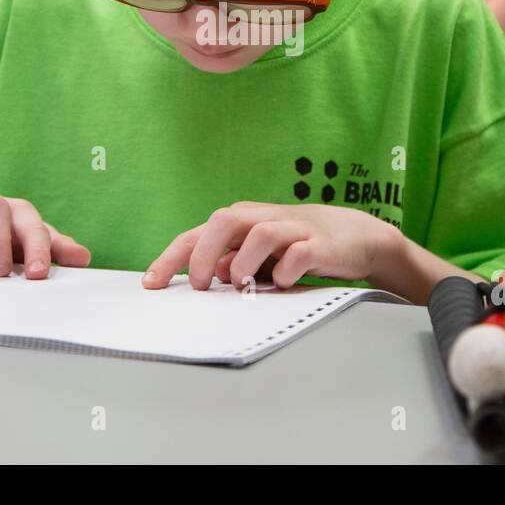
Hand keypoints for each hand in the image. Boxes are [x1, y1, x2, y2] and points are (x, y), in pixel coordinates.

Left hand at [142, 201, 400, 290]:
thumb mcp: (256, 256)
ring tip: (243, 283)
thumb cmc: (295, 245)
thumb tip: (211, 275)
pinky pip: (299, 254)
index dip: (171, 258)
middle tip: (201, 285)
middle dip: (204, 254)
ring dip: (245, 262)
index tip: (152, 284)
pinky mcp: (319, 245)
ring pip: (259, 233)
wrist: (352, 236)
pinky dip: (287, 271)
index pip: (197, 235)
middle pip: (223, 222)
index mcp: (240, 221)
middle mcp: (262, 219)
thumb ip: (231, 262)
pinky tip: (284, 283)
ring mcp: (292, 229)